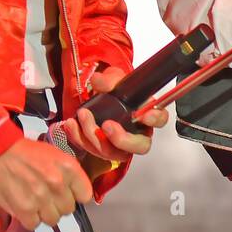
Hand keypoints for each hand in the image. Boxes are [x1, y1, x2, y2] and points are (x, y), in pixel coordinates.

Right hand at [0, 137, 92, 230]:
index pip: (85, 195)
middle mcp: (58, 183)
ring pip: (53, 219)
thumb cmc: (26, 152)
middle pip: (68, 209)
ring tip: (35, 201)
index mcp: (69, 167)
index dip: (76, 195)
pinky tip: (25, 206)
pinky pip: (34, 224)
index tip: (68, 194)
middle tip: (47, 196)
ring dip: (44, 213)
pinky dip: (29, 218)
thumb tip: (74, 192)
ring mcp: (41, 198)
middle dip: (58, 204)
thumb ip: (69, 174)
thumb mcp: (56, 155)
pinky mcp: (25, 209)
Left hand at [55, 67, 169, 162]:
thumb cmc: (115, 90)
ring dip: (96, 139)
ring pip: (114, 153)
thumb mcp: (113, 78)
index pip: (160, 119)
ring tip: (83, 118)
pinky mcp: (103, 149)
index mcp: (146, 113)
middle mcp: (137, 132)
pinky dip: (79, 139)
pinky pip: (93, 151)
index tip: (145, 115)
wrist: (100, 98)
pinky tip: (71, 124)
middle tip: (107, 126)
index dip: (155, 119)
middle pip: (140, 146)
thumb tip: (98, 81)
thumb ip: (108, 79)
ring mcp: (120, 144)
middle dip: (122, 139)